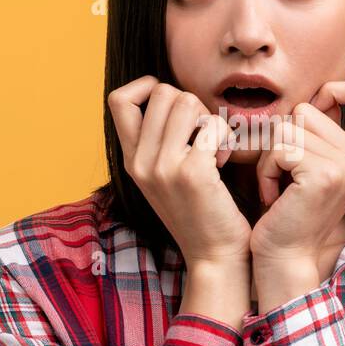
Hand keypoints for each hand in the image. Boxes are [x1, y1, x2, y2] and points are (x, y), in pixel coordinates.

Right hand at [108, 76, 251, 324]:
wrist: (215, 257)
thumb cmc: (200, 213)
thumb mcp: (164, 177)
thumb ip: (158, 142)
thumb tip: (170, 96)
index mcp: (131, 161)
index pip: (119, 99)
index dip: (147, 87)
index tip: (173, 107)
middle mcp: (141, 163)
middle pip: (161, 92)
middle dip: (190, 104)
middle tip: (202, 136)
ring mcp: (164, 168)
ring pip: (186, 101)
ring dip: (209, 119)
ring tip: (214, 149)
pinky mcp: (193, 173)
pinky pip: (212, 125)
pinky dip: (225, 136)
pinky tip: (225, 160)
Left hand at [250, 82, 344, 309]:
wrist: (285, 255)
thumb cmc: (290, 208)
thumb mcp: (312, 164)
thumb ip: (320, 131)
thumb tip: (314, 94)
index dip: (331, 91)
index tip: (307, 121)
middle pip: (306, 109)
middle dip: (283, 139)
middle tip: (286, 175)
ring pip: (288, 128)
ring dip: (271, 158)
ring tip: (280, 186)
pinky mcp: (323, 174)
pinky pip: (279, 149)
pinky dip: (266, 172)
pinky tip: (275, 196)